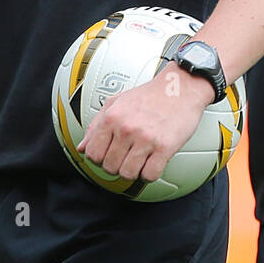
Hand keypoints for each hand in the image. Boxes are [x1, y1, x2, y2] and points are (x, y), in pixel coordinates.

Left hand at [78, 64, 210, 182]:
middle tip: (126, 158)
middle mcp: (126, 129)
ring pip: (128, 174)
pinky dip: (150, 173)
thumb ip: (96, 125)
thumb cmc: (149, 95)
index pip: (93, 154)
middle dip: (117, 166)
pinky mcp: (165, 147)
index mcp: (112, 118)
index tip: (109, 155)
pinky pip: (150, 174)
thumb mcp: (117, 102)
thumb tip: (82, 148)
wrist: (181, 88)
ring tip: (140, 161)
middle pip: (110, 167)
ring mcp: (146, 139)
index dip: (100, 159)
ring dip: (133, 172)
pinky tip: (153, 163)